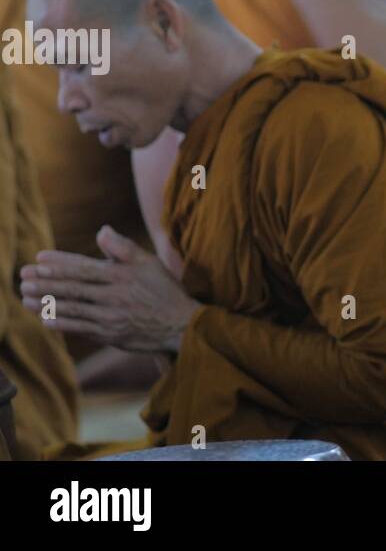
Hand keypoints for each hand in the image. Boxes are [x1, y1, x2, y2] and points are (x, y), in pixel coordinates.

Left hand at [20, 225, 199, 353]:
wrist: (181, 325)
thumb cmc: (164, 290)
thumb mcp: (149, 262)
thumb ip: (123, 247)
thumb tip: (101, 230)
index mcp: (121, 275)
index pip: (83, 267)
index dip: (59, 263)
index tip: (37, 259)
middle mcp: (114, 295)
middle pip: (73, 287)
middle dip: (45, 282)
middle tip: (23, 278)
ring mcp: (111, 317)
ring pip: (72, 308)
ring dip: (46, 302)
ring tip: (25, 297)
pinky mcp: (111, 335)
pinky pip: (81, 328)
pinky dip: (61, 323)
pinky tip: (45, 319)